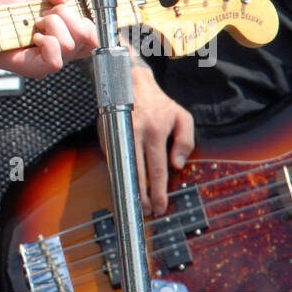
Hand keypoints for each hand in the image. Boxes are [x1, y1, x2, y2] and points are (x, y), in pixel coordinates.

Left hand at [0, 0, 99, 78]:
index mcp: (71, 32)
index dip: (91, 19)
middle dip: (66, 15)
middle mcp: (66, 48)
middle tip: (47, 15)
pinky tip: (34, 38)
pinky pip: (55, 61)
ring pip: (69, 44)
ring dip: (50, 26)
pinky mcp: (37, 69)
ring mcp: (52, 60)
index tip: (70, 8)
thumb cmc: (11, 11)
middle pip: (89, 35)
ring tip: (36, 25)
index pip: (99, 33)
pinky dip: (45, 42)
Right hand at [126, 66, 195, 215]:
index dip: (159, 191)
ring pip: (123, 167)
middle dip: (142, 196)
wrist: (131, 80)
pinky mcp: (106, 132)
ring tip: (135, 203)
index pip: (158, 169)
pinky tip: (125, 182)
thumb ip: (185, 141)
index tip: (161, 207)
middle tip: (147, 211)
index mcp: (154, 131)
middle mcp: (135, 133)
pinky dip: (118, 172)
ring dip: (128, 187)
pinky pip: (112, 157)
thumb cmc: (159, 102)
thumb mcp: (182, 117)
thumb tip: (176, 165)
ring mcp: (117, 132)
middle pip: (138, 172)